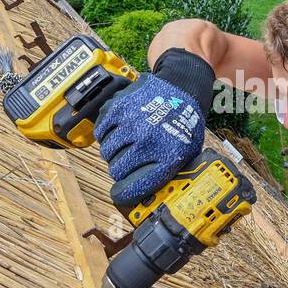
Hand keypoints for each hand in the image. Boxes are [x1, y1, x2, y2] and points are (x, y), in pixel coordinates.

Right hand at [93, 48, 215, 209]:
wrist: (181, 87)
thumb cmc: (183, 123)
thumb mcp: (186, 153)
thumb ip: (166, 175)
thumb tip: (146, 199)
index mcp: (166, 157)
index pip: (132, 187)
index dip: (123, 195)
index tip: (120, 194)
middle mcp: (146, 141)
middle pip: (116, 170)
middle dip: (121, 169)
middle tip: (131, 160)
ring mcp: (130, 123)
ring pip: (106, 152)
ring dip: (114, 151)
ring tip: (128, 143)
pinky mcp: (117, 108)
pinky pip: (100, 132)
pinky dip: (106, 134)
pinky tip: (120, 130)